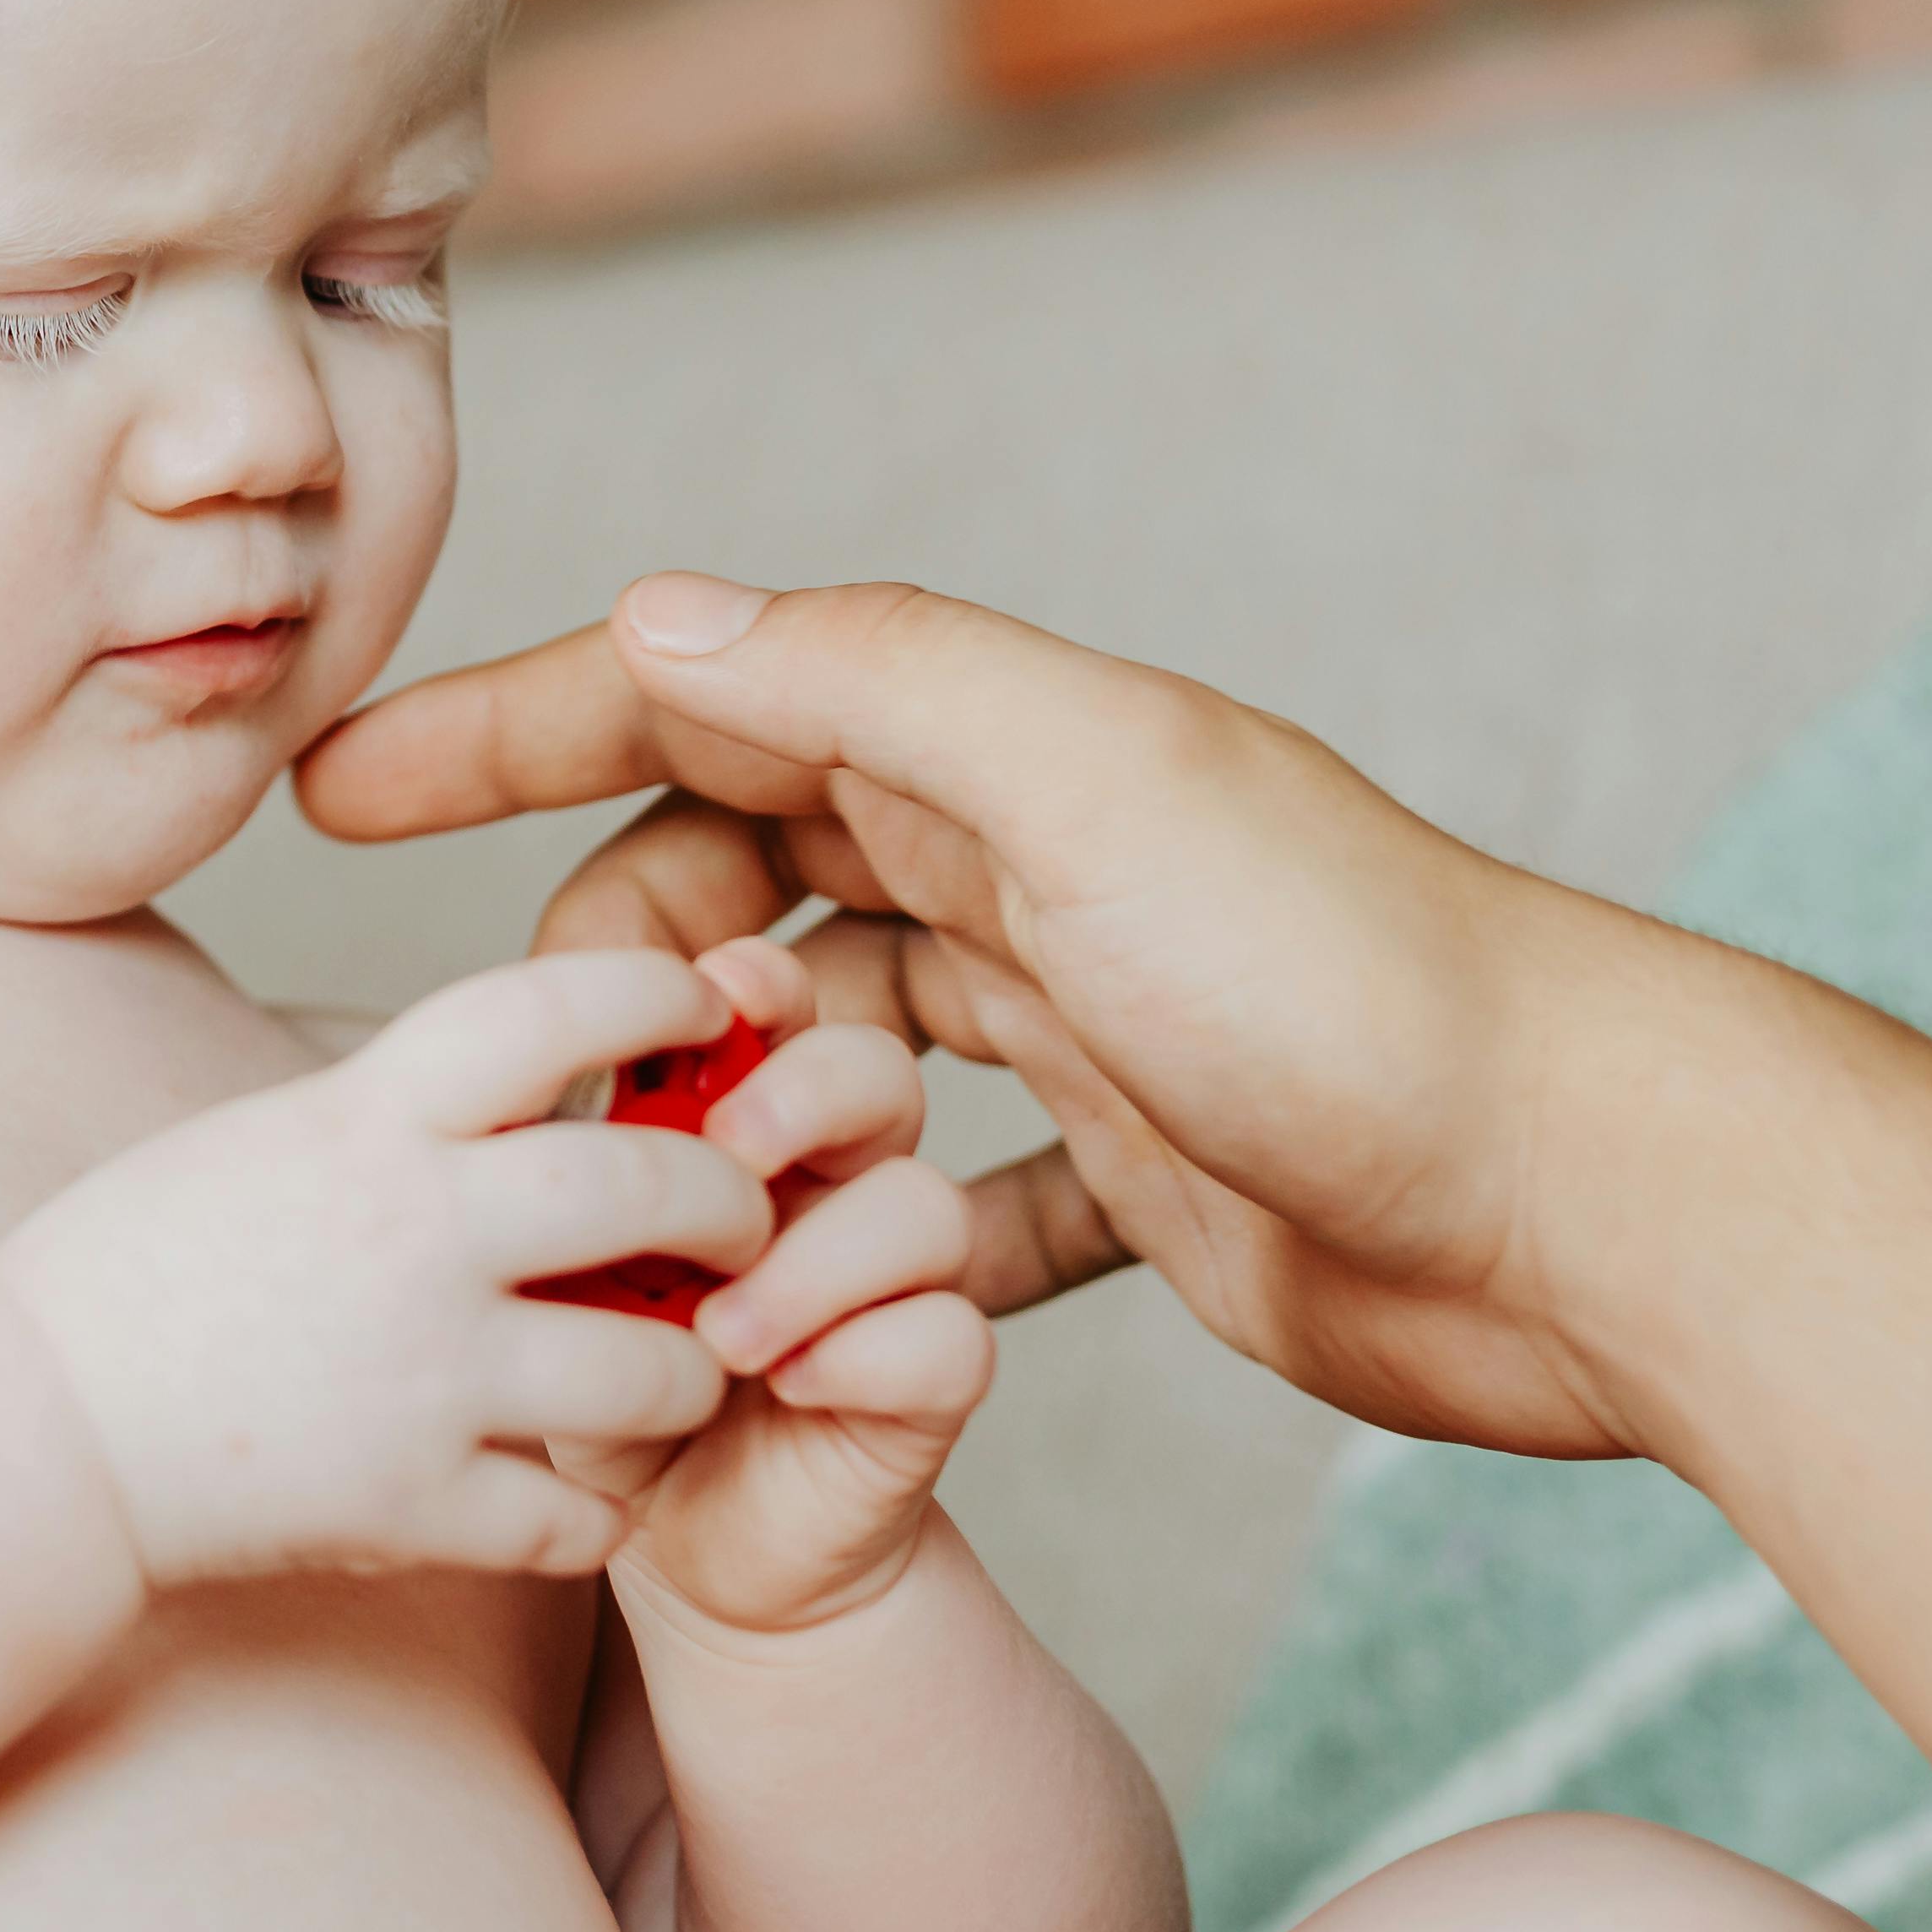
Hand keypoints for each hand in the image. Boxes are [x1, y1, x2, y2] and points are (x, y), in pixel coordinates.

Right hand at [0, 950, 775, 1584]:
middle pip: (657, 1186)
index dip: (658, 993)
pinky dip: (594, 1517)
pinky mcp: (415, 1506)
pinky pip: (580, 1521)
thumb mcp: (261, 1136)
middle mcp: (414, 1233)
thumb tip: (531, 1072)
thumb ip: (397, 1111)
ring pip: (660, 1370)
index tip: (707, 1010)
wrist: (29, 1428)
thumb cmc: (128, 1273)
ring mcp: (424, 1376)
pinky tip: (571, 1497)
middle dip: (730, 1201)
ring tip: (669, 1372)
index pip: (554, 1006)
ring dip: (689, 1372)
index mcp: (363, 1120)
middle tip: (736, 1219)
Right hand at [292, 575, 1673, 1464]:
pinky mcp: (1131, 1174)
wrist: (1594, 1207)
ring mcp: (1073, 1018)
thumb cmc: (1359, 988)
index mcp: (993, 745)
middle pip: (726, 883)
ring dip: (727, 1121)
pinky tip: (816, 1311)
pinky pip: (936, 1201)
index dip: (503, 730)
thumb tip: (656, 620)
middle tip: (561, 1093)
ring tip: (679, 1214)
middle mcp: (1022, 859)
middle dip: (611, 977)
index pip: (691, 702)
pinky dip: (861, 1247)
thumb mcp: (1093, 786)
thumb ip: (874, 686)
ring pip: (814, 1042)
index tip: (337, 793)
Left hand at [559, 944, 996, 1632]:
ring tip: (724, 1332)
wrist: (674, 1535)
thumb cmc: (609, 1381)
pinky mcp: (932, 1380)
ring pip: (926, 1205)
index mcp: (743, 1127)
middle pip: (878, 1073)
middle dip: (810, 1091)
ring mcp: (894, 1279)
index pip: (778, 1014)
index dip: (761, 988)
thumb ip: (567, 1183)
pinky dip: (869, 1354)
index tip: (711, 994)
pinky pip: (953, 1335)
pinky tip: (792, 1385)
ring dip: (819, 1260)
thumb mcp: (561, 1274)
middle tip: (731, 1146)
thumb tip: (528, 1087)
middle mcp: (832, 1182)